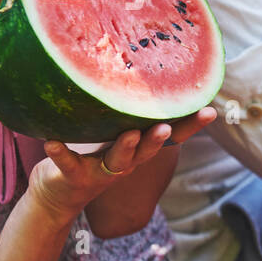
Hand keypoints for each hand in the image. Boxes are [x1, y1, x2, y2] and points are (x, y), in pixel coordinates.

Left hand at [27, 108, 216, 225]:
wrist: (58, 194)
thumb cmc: (89, 156)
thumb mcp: (111, 133)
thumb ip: (124, 112)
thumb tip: (137, 66)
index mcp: (137, 147)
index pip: (170, 136)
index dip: (191, 126)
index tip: (210, 110)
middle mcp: (125, 161)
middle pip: (148, 150)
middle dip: (158, 139)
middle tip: (167, 126)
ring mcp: (101, 171)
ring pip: (119, 160)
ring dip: (126, 148)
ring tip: (130, 134)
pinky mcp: (74, 177)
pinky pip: (68, 163)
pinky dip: (61, 153)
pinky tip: (51, 141)